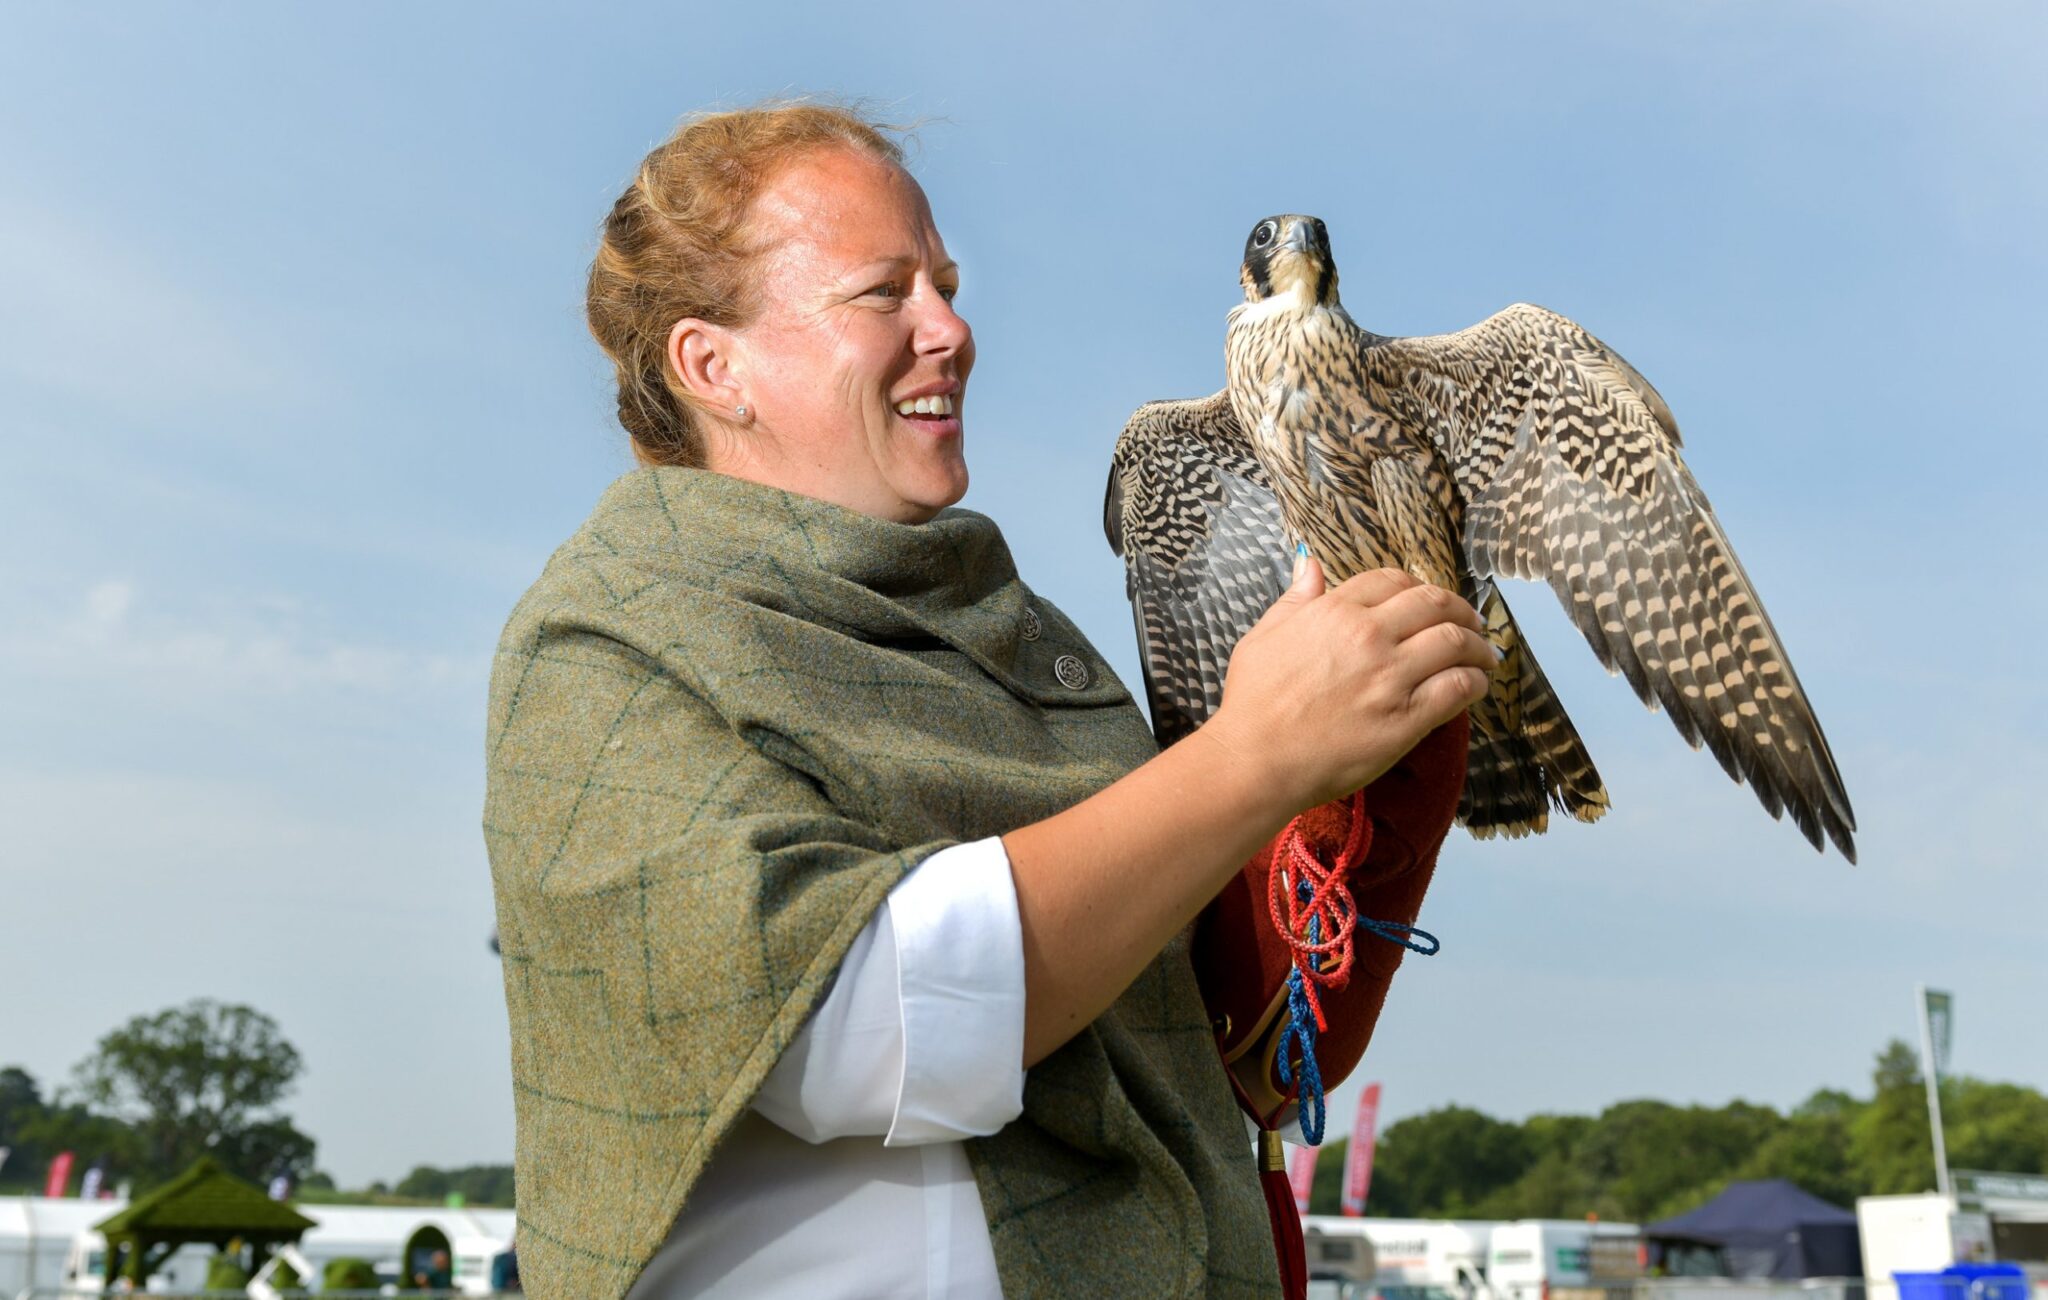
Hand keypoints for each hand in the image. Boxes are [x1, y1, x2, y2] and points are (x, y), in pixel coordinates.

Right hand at [1203, 555, 1494, 811]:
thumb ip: (1294, 598)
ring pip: (1455, 642)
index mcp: (1334, 612)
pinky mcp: (1406, 718)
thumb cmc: (1253, 703)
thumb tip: (1308, 563)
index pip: (1393, 581)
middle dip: (1461, 610)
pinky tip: (1477, 684)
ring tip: (1485, 654)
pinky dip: (1475, 681)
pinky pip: (1458, 687)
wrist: (1256, 761)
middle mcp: (1368, 636)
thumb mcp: (1263, 637)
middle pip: (1434, 604)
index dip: (1417, 587)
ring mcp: (1390, 677)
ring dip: (1478, 645)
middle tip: (1471, 622)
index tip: (1427, 601)